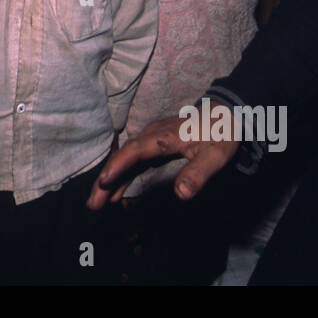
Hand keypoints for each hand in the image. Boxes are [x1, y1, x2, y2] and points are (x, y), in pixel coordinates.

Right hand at [87, 109, 237, 209]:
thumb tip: (181, 194)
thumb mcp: (217, 155)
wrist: (225, 113)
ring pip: (124, 160)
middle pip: (123, 157)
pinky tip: (114, 194)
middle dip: (105, 180)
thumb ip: (198, 173)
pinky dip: (121, 177)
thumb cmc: (221, 133)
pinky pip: (132, 162)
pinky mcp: (153, 146)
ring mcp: (150, 140)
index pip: (135, 151)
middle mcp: (152, 136)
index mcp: (164, 137)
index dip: (118, 165)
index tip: (104, 181)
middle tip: (92, 203)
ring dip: (109, 181)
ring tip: (96, 203)